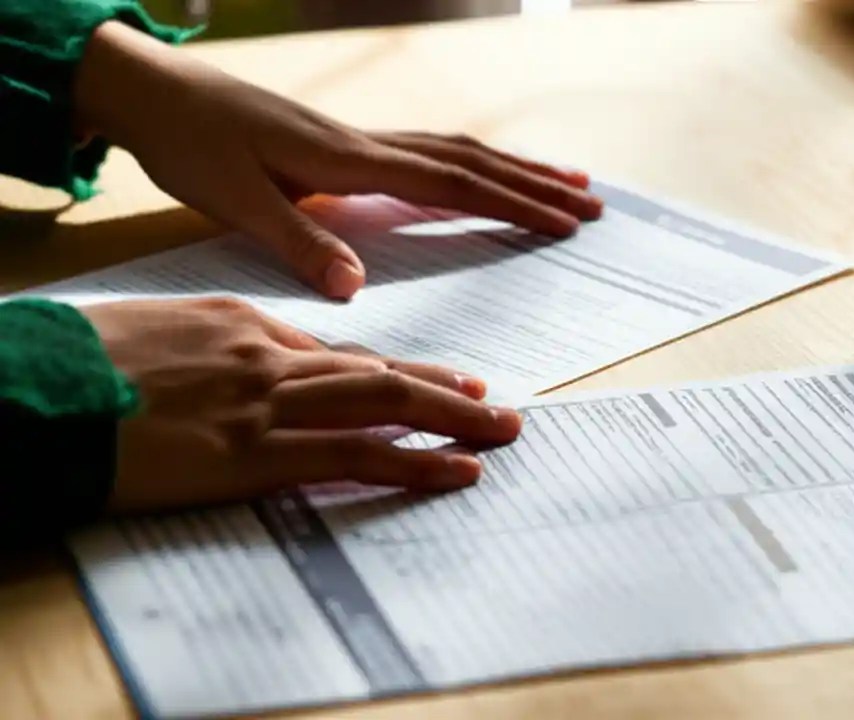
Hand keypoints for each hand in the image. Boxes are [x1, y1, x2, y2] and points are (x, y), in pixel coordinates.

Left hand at [73, 21, 602, 300]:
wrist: (154, 91)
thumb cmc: (191, 145)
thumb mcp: (234, 201)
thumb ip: (298, 242)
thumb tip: (356, 288)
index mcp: (351, 160)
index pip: (451, 183)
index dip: (512, 204)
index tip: (564, 223)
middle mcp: (368, 144)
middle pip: (472, 161)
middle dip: (536, 184)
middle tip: (593, 204)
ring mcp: (361, 140)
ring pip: (457, 150)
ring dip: (514, 168)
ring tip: (563, 183)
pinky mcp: (347, 145)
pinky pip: (429, 151)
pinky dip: (471, 164)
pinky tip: (482, 176)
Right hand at [81, 297, 521, 512]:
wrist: (33, 389)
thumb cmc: (75, 363)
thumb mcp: (152, 332)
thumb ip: (214, 345)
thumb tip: (251, 362)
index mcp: (239, 321)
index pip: (337, 352)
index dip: (394, 368)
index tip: (437, 378)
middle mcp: (267, 355)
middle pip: (378, 369)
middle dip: (444, 387)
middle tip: (494, 404)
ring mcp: (267, 403)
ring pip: (384, 403)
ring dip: (451, 419)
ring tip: (500, 432)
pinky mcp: (256, 454)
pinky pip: (358, 455)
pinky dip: (416, 462)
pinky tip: (455, 471)